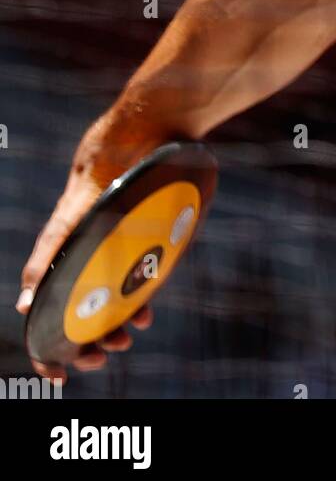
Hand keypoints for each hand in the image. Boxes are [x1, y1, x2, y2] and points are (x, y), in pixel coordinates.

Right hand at [17, 110, 166, 381]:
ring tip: (127, 339)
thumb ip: (61, 240)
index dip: (45, 327)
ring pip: (109, 290)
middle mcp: (90, 235)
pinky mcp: (144, 231)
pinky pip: (136, 274)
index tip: (49, 361)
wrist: (161, 119)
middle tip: (98, 358)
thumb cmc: (121, 146)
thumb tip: (28, 300)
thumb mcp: (90, 191)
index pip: (48, 286)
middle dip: (84, 333)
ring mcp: (118, 234)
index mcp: (69, 230)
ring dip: (113, 322)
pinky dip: (138, 299)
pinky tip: (147, 313)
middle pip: (80, 295)